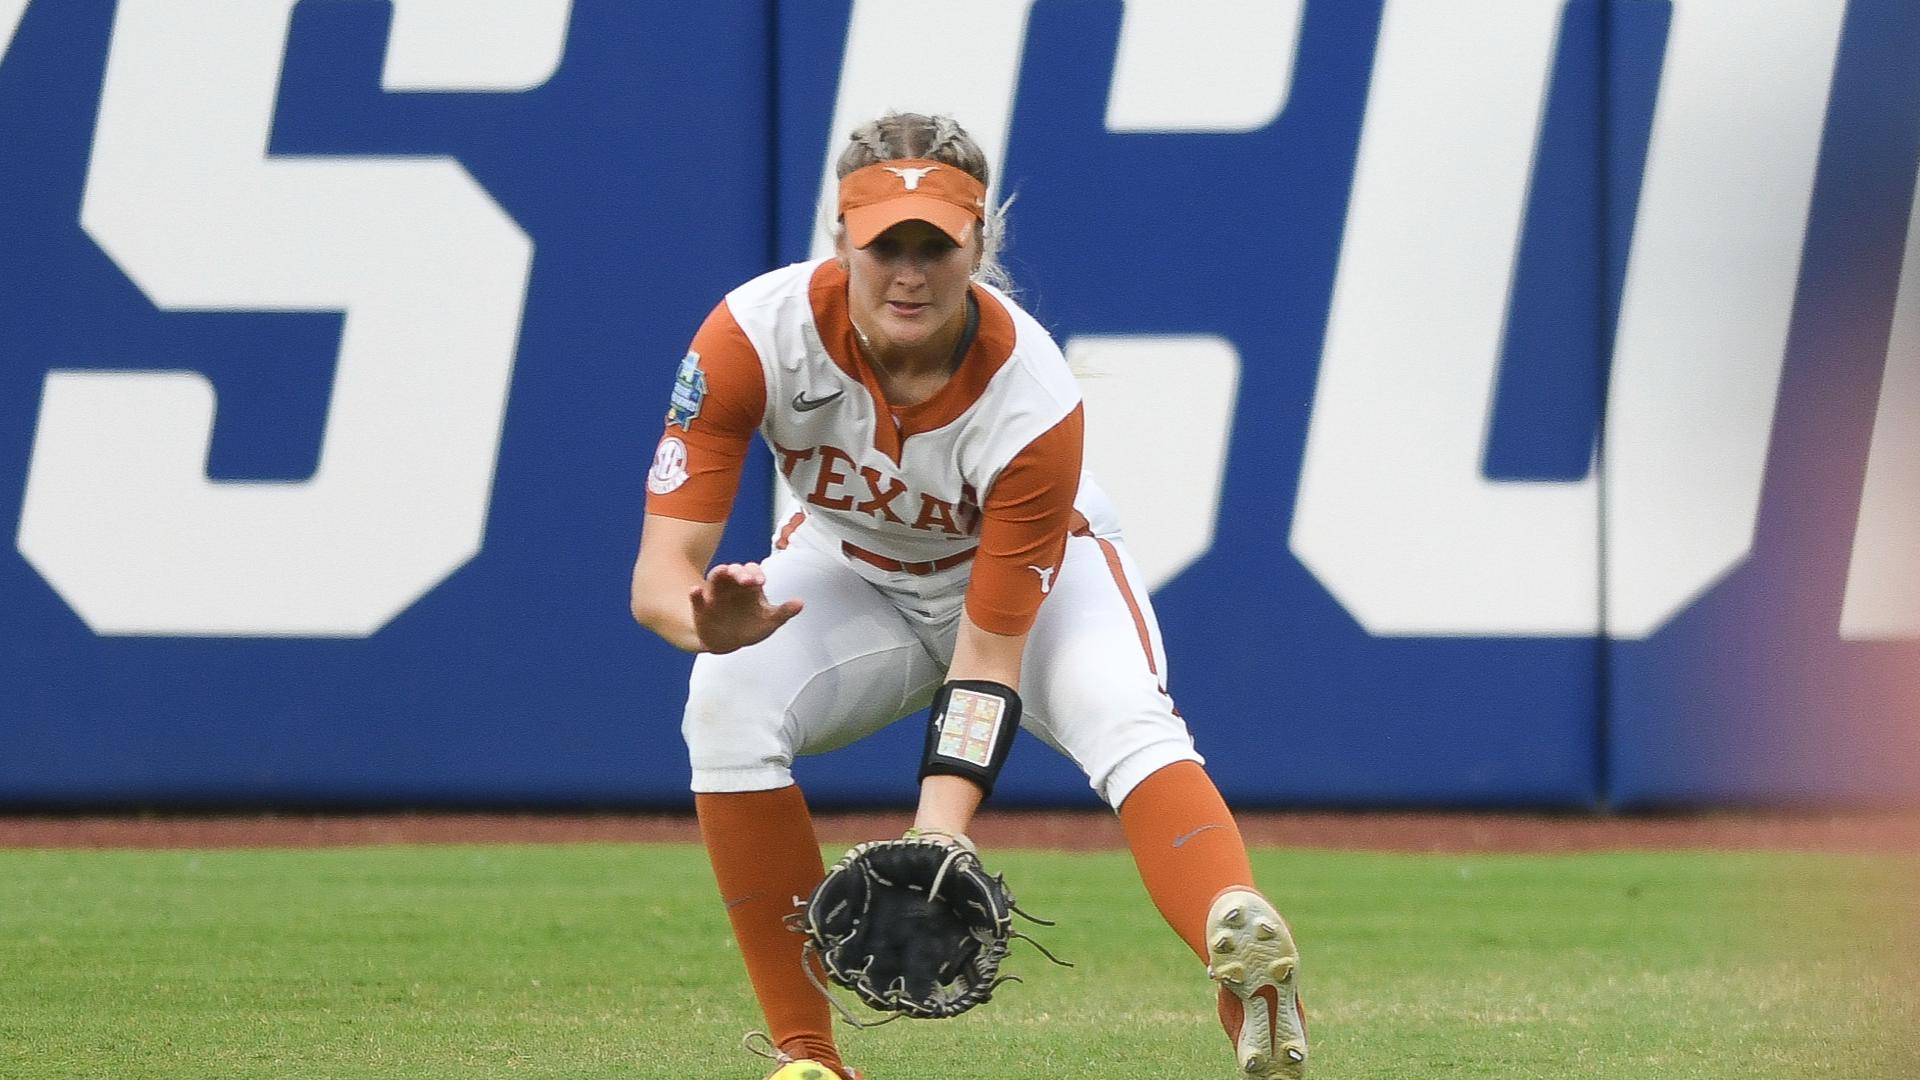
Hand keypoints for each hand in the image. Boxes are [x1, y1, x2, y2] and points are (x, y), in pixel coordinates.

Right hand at [688, 562, 802, 653]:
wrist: (728, 642)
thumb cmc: (750, 627)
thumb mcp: (769, 621)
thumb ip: (783, 612)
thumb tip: (800, 603)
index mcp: (749, 586)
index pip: (752, 572)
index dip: (756, 573)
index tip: (761, 581)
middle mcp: (732, 586)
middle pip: (734, 571)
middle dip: (740, 572)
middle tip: (746, 579)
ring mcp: (715, 595)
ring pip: (716, 578)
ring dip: (719, 573)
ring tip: (723, 571)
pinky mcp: (702, 607)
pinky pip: (697, 598)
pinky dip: (695, 594)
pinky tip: (695, 590)